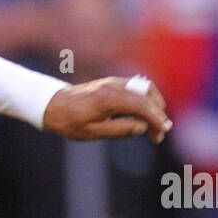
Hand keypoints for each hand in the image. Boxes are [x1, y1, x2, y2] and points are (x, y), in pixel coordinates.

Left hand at [43, 76, 171, 143]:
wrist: (54, 104)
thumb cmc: (69, 121)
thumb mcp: (91, 132)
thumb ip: (119, 130)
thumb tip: (142, 127)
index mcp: (108, 98)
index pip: (141, 105)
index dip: (156, 118)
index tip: (163, 131)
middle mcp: (114, 86)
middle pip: (147, 96)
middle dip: (158, 115)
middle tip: (159, 135)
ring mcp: (115, 82)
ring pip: (145, 90)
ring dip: (154, 107)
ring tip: (154, 128)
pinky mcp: (115, 83)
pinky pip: (138, 89)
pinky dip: (146, 101)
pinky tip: (146, 116)